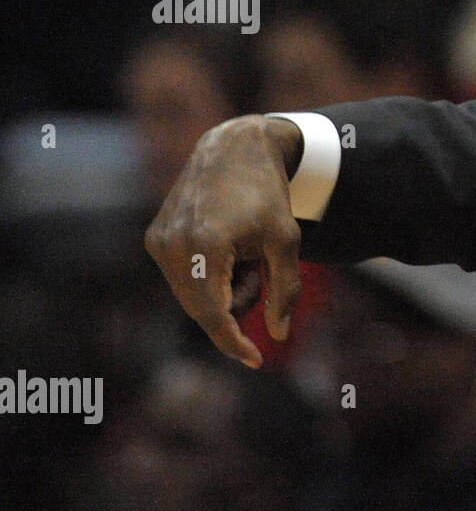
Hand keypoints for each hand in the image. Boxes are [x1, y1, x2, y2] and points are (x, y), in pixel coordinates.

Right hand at [145, 115, 304, 367]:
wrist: (233, 149)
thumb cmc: (268, 194)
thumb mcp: (287, 240)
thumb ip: (284, 290)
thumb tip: (277, 335)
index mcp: (206, 244)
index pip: (215, 314)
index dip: (234, 342)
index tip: (255, 360)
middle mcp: (173, 244)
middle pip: (203, 310)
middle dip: (235, 305)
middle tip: (257, 272)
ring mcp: (158, 241)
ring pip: (191, 298)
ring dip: (221, 291)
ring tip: (242, 254)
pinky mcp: (154, 238)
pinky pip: (182, 280)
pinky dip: (207, 278)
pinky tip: (225, 248)